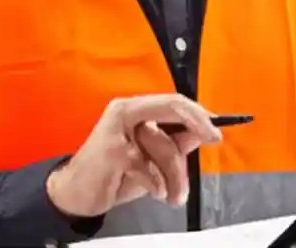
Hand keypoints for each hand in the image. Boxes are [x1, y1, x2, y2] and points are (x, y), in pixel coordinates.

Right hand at [45, 94, 222, 218]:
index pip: (172, 101)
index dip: (197, 111)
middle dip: (197, 125)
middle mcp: (124, 112)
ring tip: (171, 194)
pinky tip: (151, 189)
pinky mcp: (112, 150)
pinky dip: (154, 183)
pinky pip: (148, 167)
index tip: (216, 126)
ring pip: (164, 146)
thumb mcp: (152, 157)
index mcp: (135, 110)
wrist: (79, 192)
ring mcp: (116, 129)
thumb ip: (174, 141)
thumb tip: (201, 130)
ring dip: (174, 177)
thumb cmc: (114, 173)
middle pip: (172, 109)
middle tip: (215, 139)